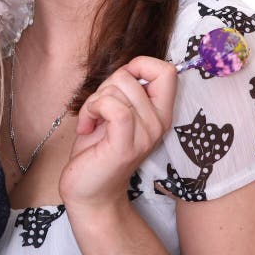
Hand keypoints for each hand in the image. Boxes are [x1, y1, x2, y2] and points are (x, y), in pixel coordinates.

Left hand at [59, 56, 176, 215]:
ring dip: (93, 100)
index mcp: (159, 113)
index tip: (120, 83)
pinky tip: (87, 125)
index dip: (140, 65)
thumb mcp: (116, 111)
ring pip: (117, 89)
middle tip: (97, 110)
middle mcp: (158, 123)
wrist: (89, 190)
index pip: (167, 71)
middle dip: (104, 86)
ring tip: (92, 121)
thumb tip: (128, 67)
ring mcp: (144, 135)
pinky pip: (113, 107)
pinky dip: (92, 109)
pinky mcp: (125, 145)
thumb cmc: (98, 147)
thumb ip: (125, 90)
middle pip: (129, 75)